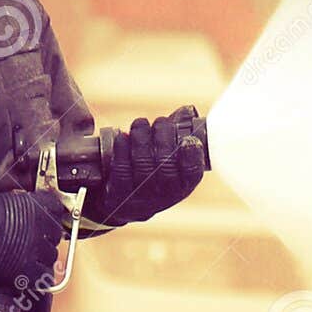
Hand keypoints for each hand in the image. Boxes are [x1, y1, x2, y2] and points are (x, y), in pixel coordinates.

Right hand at [0, 189, 68, 291]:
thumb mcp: (2, 199)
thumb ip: (21, 206)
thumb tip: (25, 210)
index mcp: (35, 206)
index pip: (55, 209)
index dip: (49, 217)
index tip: (46, 221)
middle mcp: (40, 227)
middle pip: (55, 235)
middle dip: (46, 238)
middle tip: (35, 242)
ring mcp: (35, 250)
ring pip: (51, 256)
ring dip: (42, 258)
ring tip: (29, 258)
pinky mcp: (28, 271)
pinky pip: (43, 277)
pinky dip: (37, 276)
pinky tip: (28, 273)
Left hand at [102, 105, 205, 224]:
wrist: (127, 200)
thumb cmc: (155, 170)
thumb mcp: (172, 156)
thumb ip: (180, 131)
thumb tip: (187, 111)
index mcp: (183, 185)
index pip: (192, 172)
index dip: (191, 155)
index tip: (188, 139)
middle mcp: (164, 194)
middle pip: (165, 162)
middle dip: (162, 134)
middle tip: (160, 123)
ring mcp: (141, 196)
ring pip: (142, 162)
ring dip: (141, 136)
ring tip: (140, 125)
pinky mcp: (119, 193)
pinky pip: (121, 168)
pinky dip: (122, 147)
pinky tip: (123, 137)